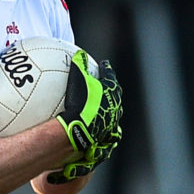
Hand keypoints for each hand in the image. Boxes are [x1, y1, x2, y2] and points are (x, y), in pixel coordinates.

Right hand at [58, 51, 123, 177]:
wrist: (80, 131)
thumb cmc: (78, 105)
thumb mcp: (77, 81)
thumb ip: (79, 66)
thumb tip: (79, 54)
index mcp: (111, 92)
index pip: (110, 77)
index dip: (106, 70)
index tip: (104, 64)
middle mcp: (115, 108)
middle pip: (116, 97)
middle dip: (112, 92)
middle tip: (107, 88)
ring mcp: (111, 125)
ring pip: (114, 117)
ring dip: (110, 113)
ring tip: (106, 114)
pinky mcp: (105, 139)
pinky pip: (105, 136)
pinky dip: (103, 134)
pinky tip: (97, 136)